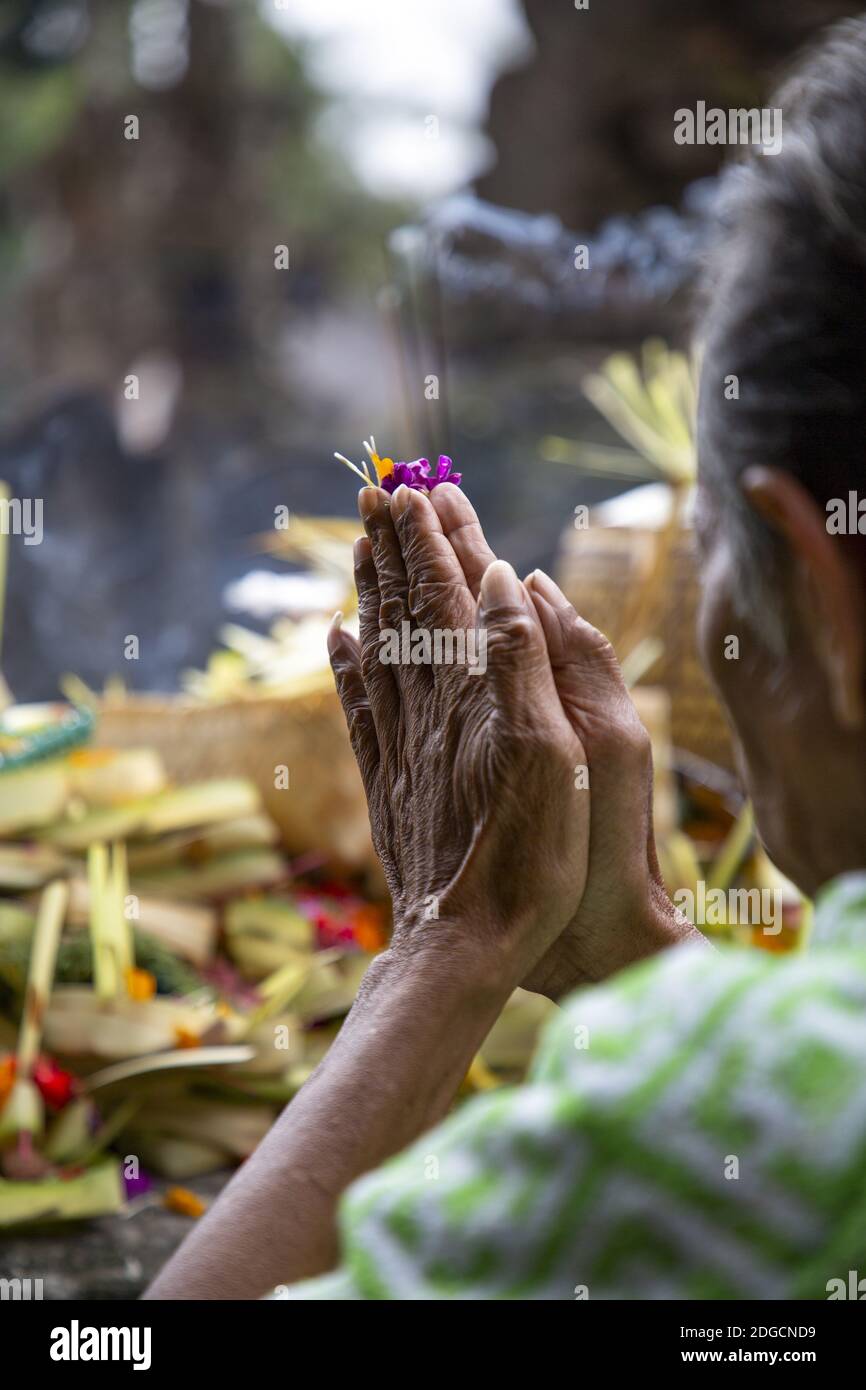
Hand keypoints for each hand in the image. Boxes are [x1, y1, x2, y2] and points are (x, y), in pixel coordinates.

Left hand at [345, 482, 694, 1001]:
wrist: (463, 945)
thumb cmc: (528, 856)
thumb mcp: (556, 754)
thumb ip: (525, 660)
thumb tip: (502, 576)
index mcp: (473, 695)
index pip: (447, 597)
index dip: (430, 541)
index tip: (411, 488)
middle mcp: (427, 711)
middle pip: (405, 612)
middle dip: (393, 549)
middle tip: (376, 493)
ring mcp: (402, 748)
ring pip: (378, 650)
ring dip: (370, 593)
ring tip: (358, 548)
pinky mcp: (390, 785)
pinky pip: (360, 708)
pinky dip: (345, 665)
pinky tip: (336, 640)